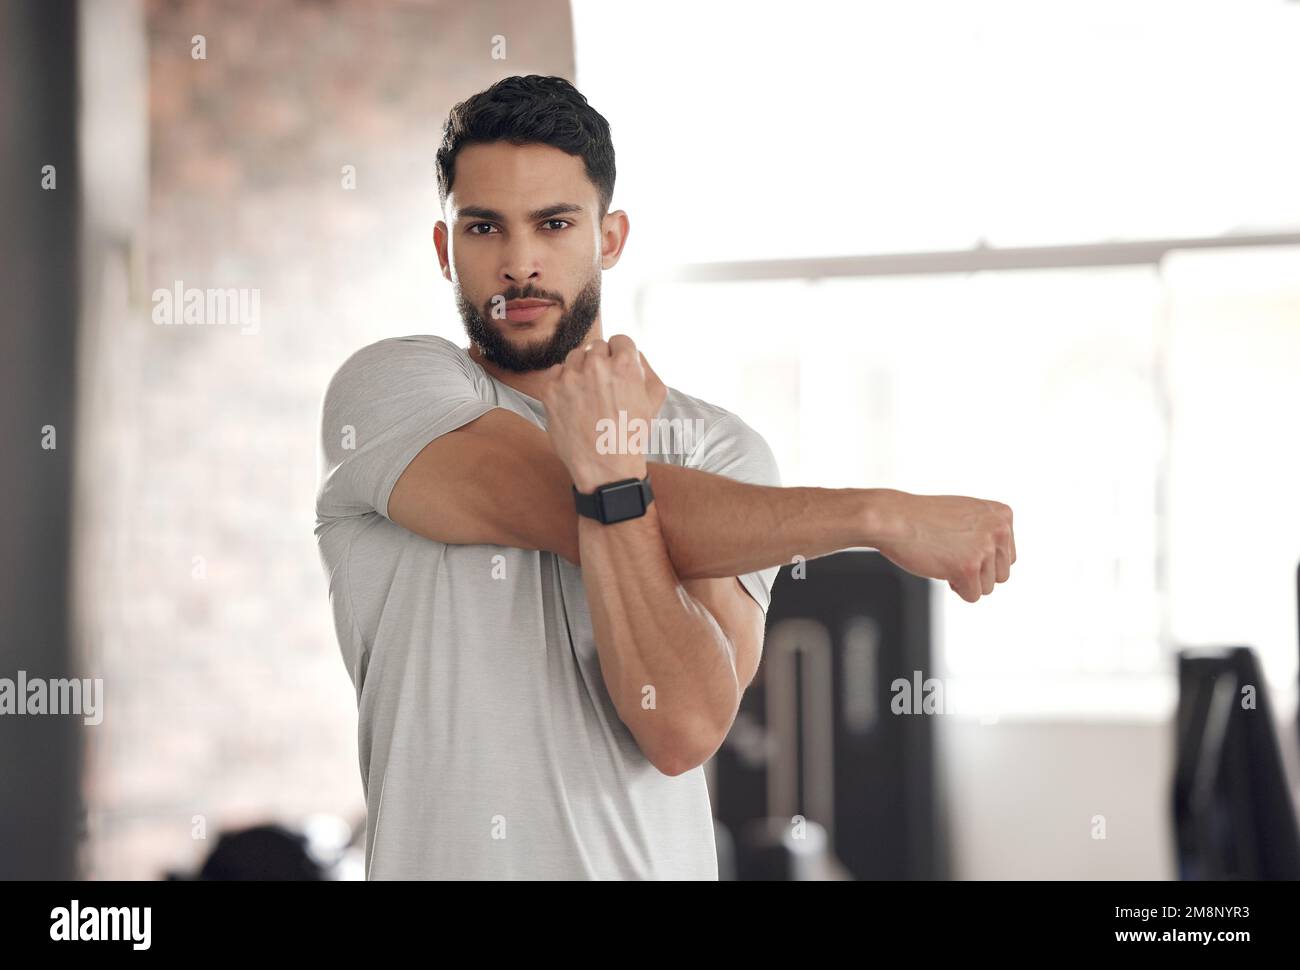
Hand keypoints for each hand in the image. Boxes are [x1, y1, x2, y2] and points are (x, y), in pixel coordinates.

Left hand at [538, 334, 656, 492]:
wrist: (605, 467)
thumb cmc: (632, 434)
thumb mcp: (655, 398)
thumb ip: (646, 367)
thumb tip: (632, 353)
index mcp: (625, 364)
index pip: (619, 340)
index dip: (619, 355)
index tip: (616, 369)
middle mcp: (596, 365)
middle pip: (596, 347)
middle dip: (600, 364)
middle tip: (602, 388)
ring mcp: (570, 377)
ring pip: (574, 357)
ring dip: (580, 371)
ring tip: (587, 397)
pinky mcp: (550, 389)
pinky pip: (556, 373)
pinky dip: (563, 384)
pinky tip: (573, 403)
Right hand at [872, 490, 1016, 602]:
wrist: (893, 518)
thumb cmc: (922, 517)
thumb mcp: (967, 513)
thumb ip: (989, 530)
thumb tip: (1003, 557)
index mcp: (1002, 514)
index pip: (1007, 556)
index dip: (981, 558)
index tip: (960, 545)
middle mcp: (999, 529)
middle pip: (1001, 574)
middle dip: (977, 572)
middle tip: (951, 554)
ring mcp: (985, 549)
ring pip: (988, 587)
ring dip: (965, 580)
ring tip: (944, 558)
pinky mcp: (969, 568)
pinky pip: (972, 595)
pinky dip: (955, 588)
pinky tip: (940, 566)